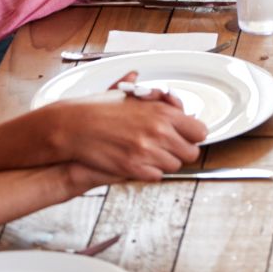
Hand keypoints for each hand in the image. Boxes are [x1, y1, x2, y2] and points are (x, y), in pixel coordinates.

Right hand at [46, 90, 207, 180]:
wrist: (72, 126)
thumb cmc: (97, 109)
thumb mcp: (128, 95)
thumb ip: (153, 96)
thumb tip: (167, 95)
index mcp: (162, 112)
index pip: (200, 131)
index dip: (192, 135)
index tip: (184, 135)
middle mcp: (159, 132)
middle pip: (191, 153)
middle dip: (181, 151)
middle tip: (167, 147)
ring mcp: (147, 151)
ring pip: (174, 166)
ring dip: (164, 162)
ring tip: (148, 153)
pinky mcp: (134, 168)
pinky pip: (157, 176)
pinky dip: (150, 172)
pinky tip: (138, 161)